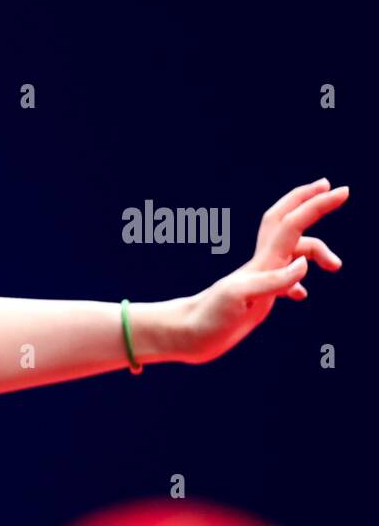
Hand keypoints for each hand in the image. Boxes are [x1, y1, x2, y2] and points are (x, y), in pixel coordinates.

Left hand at [179, 179, 347, 364]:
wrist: (184, 336)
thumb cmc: (208, 318)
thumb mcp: (240, 298)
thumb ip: (274, 281)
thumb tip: (305, 264)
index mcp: (262, 263)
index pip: (293, 224)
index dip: (316, 205)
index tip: (341, 190)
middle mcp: (262, 266)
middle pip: (288, 225)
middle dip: (310, 205)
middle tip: (334, 190)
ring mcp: (258, 281)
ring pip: (292, 253)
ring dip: (316, 252)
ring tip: (336, 266)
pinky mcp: (254, 298)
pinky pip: (282, 282)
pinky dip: (296, 282)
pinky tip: (300, 295)